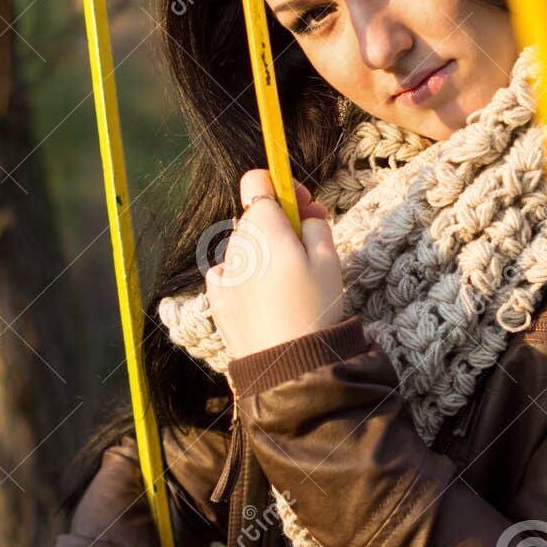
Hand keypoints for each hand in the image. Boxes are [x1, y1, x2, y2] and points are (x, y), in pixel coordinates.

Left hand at [206, 170, 345, 360]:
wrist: (288, 365)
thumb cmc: (315, 308)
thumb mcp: (330, 260)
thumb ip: (315, 225)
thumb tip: (305, 215)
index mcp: (264, 227)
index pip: (258, 181)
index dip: (282, 187)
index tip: (301, 204)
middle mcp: (237, 243)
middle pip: (255, 217)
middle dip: (280, 223)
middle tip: (308, 246)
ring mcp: (223, 271)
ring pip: (245, 246)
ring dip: (264, 252)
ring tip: (290, 282)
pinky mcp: (216, 298)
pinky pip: (229, 273)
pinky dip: (245, 276)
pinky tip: (265, 296)